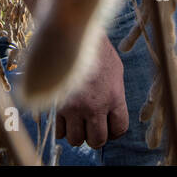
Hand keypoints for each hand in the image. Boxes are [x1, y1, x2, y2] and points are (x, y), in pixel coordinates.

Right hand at [56, 34, 129, 148]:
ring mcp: (74, 107)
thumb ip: (115, 93)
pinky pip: (58, 131)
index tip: (108, 127)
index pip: (119, 129)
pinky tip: (64, 117)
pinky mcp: (57, 105)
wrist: (71, 36)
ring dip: (77, 134)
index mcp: (114, 97)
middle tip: (91, 127)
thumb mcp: (116, 70)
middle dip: (95, 137)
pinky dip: (61, 128)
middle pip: (97, 140)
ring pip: (76, 140)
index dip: (114, 132)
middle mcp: (95, 106)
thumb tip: (111, 112)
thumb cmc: (96, 50)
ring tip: (76, 122)